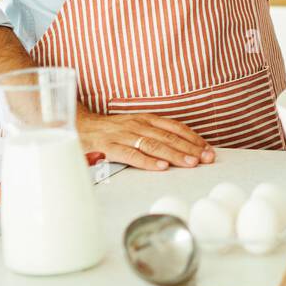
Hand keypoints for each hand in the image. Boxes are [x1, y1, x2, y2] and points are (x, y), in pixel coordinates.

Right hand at [76, 108, 215, 170]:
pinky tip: (161, 167)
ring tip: (191, 163)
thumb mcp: (134, 128)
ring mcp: (122, 135)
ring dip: (174, 154)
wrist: (77, 126)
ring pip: (153, 144)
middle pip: (168, 136)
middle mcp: (136, 125)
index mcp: (145, 119)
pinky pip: (130, 154)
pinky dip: (147, 161)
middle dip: (190, 147)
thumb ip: (154, 135)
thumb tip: (181, 149)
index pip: (174, 127)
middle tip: (207, 158)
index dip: (193, 137)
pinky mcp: (108, 146)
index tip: (208, 149)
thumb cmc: (109, 131)